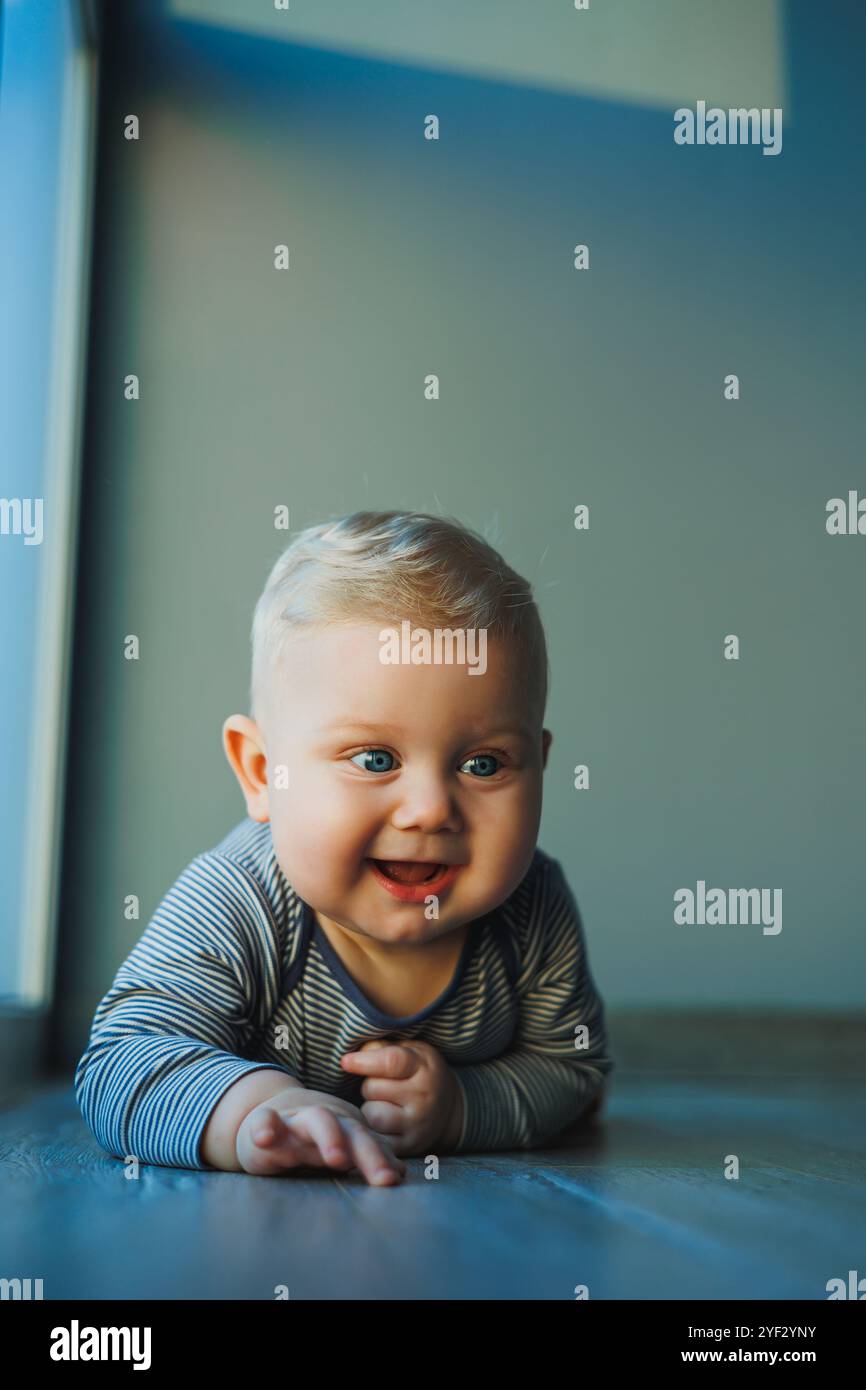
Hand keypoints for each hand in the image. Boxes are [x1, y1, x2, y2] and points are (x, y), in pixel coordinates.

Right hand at [236, 1085, 406, 1185]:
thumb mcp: (339, 1144)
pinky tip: (264, 1137)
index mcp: (345, 1126)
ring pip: (316, 1120)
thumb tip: (401, 1172)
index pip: (368, 1141)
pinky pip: (263, 1121)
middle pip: (350, 1130)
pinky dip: (264, 1127)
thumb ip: (367, 1155)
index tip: (393, 1180)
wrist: (266, 1112)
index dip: (381, 1159)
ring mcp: (294, 1121)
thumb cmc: (311, 1136)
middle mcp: (325, 1120)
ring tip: (338, 1159)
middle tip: (382, 1177)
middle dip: (367, 1153)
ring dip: (329, 1136)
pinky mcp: (262, 1124)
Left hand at [340, 1040, 464, 1155]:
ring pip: (373, 1116)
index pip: (391, 1062)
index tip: (345, 1061)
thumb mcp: (410, 1050)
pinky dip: (371, 1131)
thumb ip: (382, 1048)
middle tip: (380, 1084)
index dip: (364, 1061)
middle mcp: (424, 1097)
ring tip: (380, 1103)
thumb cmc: (419, 1071)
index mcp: (424, 1067)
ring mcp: (417, 1125)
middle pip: (374, 1088)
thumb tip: (351, 1060)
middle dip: (368, 1085)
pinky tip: (376, 1123)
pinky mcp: (409, 1147)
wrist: (448, 1108)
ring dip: (368, 1109)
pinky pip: (377, 1141)